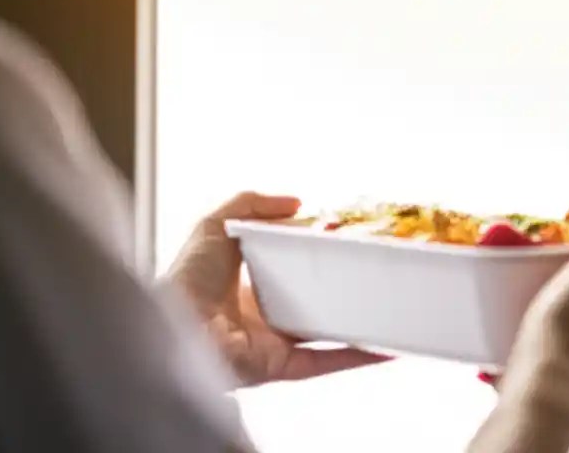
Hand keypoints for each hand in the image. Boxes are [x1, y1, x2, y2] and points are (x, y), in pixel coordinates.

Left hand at [165, 192, 387, 386]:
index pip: (295, 270)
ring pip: (330, 334)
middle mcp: (266, 317)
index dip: (321, 258)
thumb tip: (297, 202)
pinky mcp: (283, 366)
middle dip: (348, 289)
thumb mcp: (213, 225)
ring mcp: (276, 344)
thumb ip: (249, 204)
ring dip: (362, 325)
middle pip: (318, 302)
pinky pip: (328, 362)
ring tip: (395, 309)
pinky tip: (389, 347)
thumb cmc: (185, 279)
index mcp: (249, 286)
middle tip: (380, 272)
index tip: (352, 244)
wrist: (173, 326)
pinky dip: (359, 357)